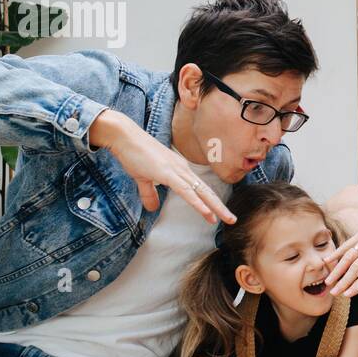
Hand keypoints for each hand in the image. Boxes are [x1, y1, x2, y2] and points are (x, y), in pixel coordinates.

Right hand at [90, 109, 234, 224]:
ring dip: (214, 207)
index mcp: (180, 170)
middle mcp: (183, 170)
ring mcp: (177, 171)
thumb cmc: (134, 153)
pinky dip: (197, 202)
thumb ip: (149, 193)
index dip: (211, 202)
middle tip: (232, 219)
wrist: (124, 137)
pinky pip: (186, 191)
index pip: (200, 189)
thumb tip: (152, 208)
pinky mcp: (168, 173)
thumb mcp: (143, 178)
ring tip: (226, 219)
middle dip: (220, 207)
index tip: (220, 214)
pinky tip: (207, 212)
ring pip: (201, 192)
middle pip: (206, 191)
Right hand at [324, 200, 357, 295]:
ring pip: (349, 256)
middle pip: (356, 266)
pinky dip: (337, 252)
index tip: (347, 294)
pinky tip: (327, 260)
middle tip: (334, 293)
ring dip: (338, 270)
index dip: (357, 284)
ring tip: (329, 281)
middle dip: (344, 281)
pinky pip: (348, 244)